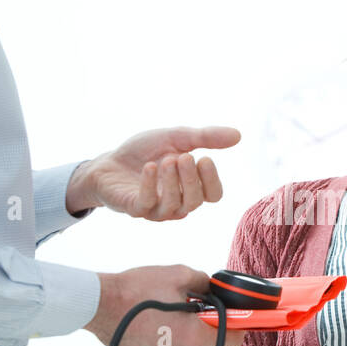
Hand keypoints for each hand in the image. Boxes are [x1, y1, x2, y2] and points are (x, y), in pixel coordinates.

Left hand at [66, 126, 240, 219]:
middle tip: (184, 157)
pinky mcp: (135, 209)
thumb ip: (205, 137)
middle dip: (191, 179)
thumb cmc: (144, 152)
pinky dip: (150, 185)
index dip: (212, 180)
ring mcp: (156, 210)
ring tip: (166, 159)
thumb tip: (238, 135)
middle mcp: (177, 203)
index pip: (213, 195)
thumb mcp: (176, 138)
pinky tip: (149, 167)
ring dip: (172, 181)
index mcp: (190, 189)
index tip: (204, 158)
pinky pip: (147, 204)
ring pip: (174, 206)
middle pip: (196, 201)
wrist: (108, 161)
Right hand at [84, 264, 246, 345]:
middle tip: (195, 305)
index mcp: (193, 338)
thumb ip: (205, 283)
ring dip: (186, 332)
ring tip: (169, 311)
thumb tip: (213, 288)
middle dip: (207, 325)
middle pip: (209, 344)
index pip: (234, 340)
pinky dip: (168, 340)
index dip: (239, 325)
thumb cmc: (137, 290)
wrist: (98, 304)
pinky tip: (155, 322)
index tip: (237, 316)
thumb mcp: (179, 275)